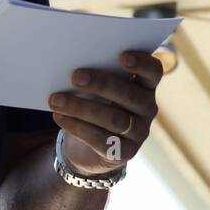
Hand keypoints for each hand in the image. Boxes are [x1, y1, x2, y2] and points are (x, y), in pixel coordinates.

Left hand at [48, 50, 162, 175]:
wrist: (89, 147)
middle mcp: (147, 109)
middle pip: (129, 95)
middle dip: (101, 84)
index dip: (142, 63)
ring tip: (56, 100)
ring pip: (114, 119)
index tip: (122, 56)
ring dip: (82, 108)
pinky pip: (101, 139)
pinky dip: (77, 127)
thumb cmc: (94, 105)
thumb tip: (72, 68)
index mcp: (145, 86)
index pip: (153, 72)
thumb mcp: (98, 90)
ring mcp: (139, 133)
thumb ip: (95, 76)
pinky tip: (60, 117)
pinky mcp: (125, 153)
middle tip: (75, 76)